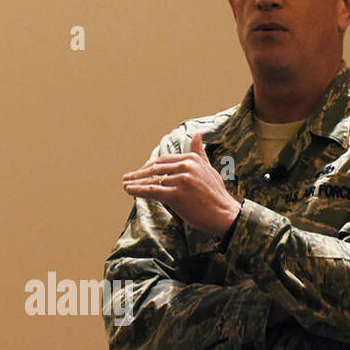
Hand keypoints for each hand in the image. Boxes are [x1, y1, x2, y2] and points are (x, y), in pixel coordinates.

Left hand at [122, 133, 241, 237]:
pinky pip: (153, 191)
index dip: (149, 166)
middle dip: (139, 173)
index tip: (140, 172)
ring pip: (152, 180)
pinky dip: (139, 191)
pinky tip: (129, 191)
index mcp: (192, 159)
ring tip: (125, 185)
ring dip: (136, 182)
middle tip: (127, 178)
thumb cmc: (216, 195)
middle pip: (155, 169)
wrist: (225, 214)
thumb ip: (199, 153)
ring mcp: (181, 180)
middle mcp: (186, 166)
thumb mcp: (209, 169)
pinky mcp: (177, 194)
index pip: (164, 161)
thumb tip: (197, 134)